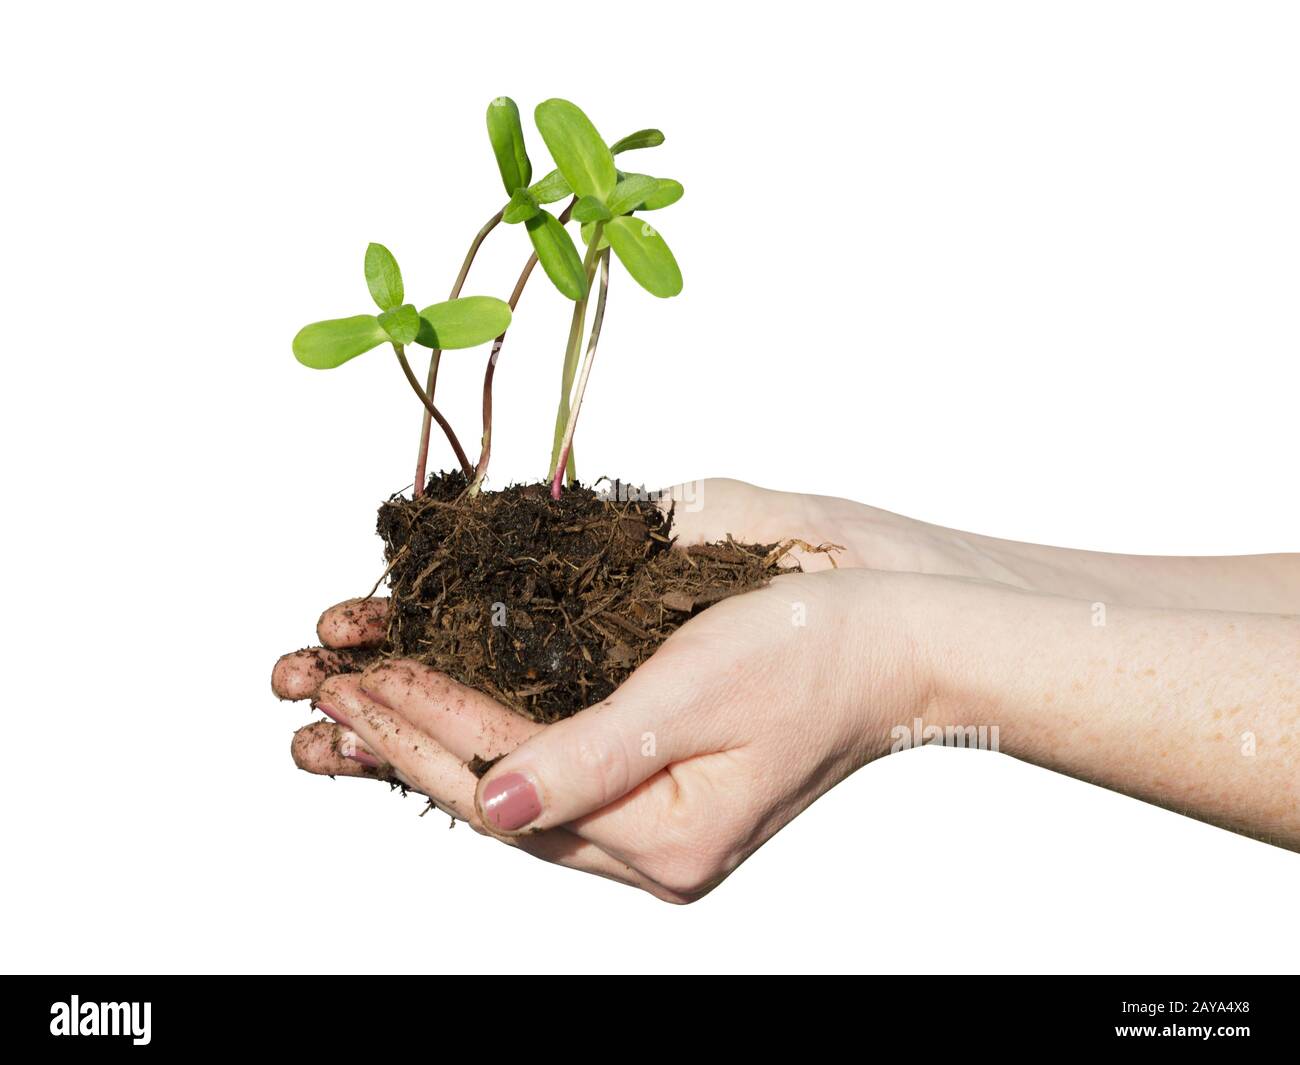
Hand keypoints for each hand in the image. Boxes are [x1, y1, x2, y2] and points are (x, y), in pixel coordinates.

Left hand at [308, 568, 933, 901]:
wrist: (897, 649)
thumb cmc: (816, 653)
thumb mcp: (701, 691)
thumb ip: (593, 755)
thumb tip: (488, 803)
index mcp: (665, 836)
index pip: (509, 776)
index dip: (427, 724)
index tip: (360, 676)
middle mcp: (652, 849)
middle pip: (497, 796)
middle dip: (409, 741)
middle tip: (334, 690)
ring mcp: (654, 826)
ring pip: (516, 789)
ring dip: (437, 743)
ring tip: (363, 704)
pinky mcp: (658, 792)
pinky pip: (551, 771)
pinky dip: (492, 737)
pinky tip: (446, 714)